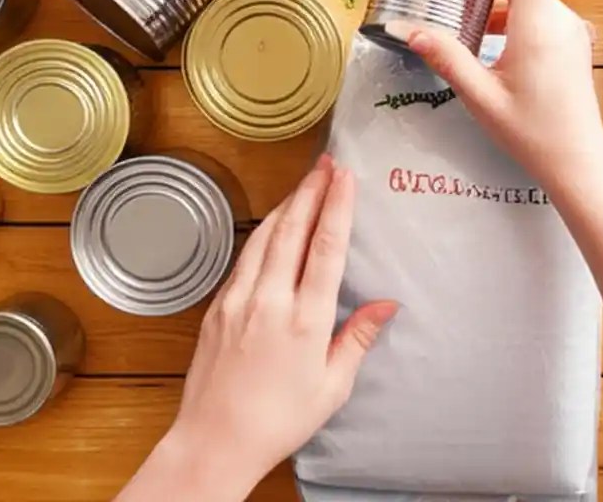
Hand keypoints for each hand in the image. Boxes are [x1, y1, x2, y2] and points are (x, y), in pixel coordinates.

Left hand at [117, 156, 397, 501]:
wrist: (215, 440)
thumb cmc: (278, 421)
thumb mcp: (332, 386)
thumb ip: (357, 338)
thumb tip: (387, 305)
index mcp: (304, 321)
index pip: (325, 248)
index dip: (337, 206)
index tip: (345, 176)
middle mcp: (269, 302)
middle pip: (292, 230)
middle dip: (312, 191)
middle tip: (327, 162)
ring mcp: (238, 301)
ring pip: (264, 238)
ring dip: (286, 205)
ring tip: (305, 183)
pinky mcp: (217, 308)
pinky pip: (243, 259)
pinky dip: (262, 234)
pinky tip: (273, 226)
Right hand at [408, 0, 602, 187]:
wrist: (577, 161)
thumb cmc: (533, 133)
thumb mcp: (480, 96)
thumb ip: (445, 56)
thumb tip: (408, 29)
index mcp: (539, 24)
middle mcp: (560, 19)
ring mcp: (570, 31)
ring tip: (463, 5)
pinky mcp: (571, 44)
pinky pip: (540, 13)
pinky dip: (512, 12)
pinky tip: (487, 35)